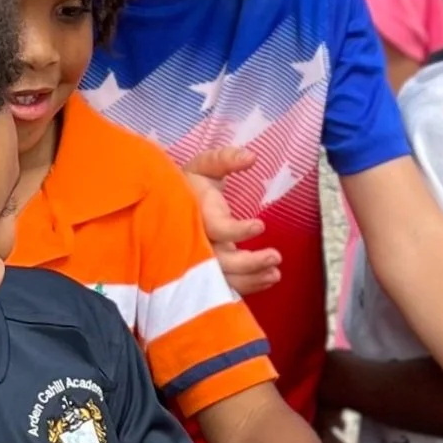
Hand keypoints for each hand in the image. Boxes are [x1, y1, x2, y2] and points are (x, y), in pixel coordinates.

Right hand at [188, 146, 282, 296]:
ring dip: (252, 278)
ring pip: (223, 278)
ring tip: (276, 273)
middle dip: (250, 263)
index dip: (238, 230)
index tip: (260, 225)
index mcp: (194, 214)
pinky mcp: (206, 273)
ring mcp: (198, 261)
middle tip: (276, 256)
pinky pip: (225, 285)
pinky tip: (267, 279)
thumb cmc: (189, 186)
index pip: (216, 228)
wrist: (167, 208)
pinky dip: (248, 285)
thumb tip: (251, 157)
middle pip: (220, 261)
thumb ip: (225, 159)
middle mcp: (194, 242)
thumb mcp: (204, 167)